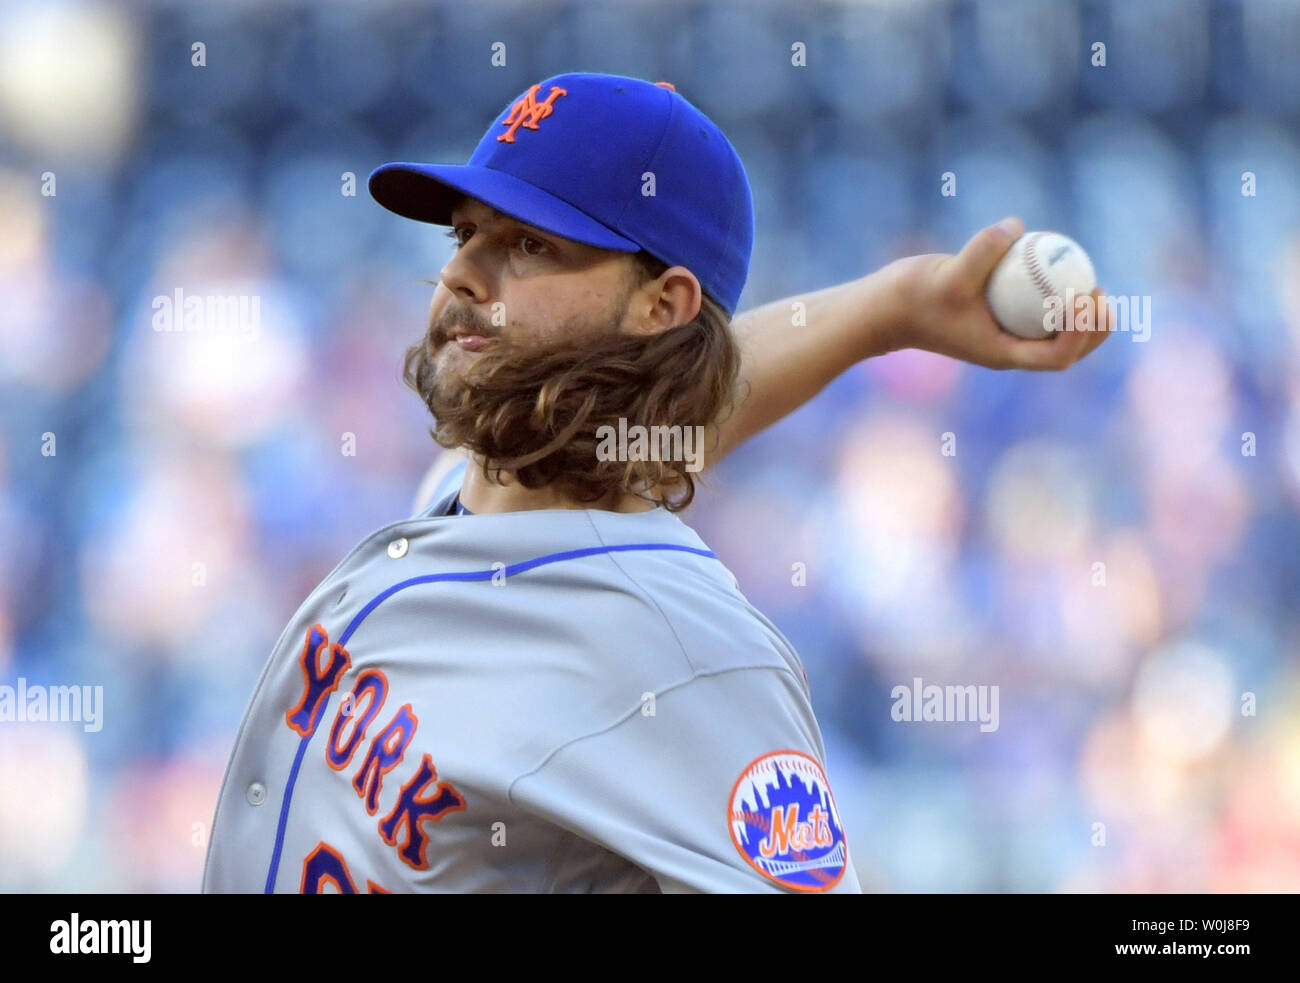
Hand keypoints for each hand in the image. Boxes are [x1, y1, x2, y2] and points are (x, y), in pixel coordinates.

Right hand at [880, 217, 1112, 370]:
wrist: (886, 308)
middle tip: (1100, 291)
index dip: (1081, 333)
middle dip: (1094, 328)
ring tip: (1092, 281)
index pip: (1058, 357)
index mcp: (1004, 353)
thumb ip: (982, 251)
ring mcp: (1006, 334)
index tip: (1083, 298)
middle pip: (1068, 351)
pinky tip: (1059, 264)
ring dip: (1082, 314)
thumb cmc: (914, 298)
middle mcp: (1010, 348)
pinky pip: (1040, 310)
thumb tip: (1017, 225)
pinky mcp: (1000, 316)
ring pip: (1058, 332)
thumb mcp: (948, 275)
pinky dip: (1057, 294)